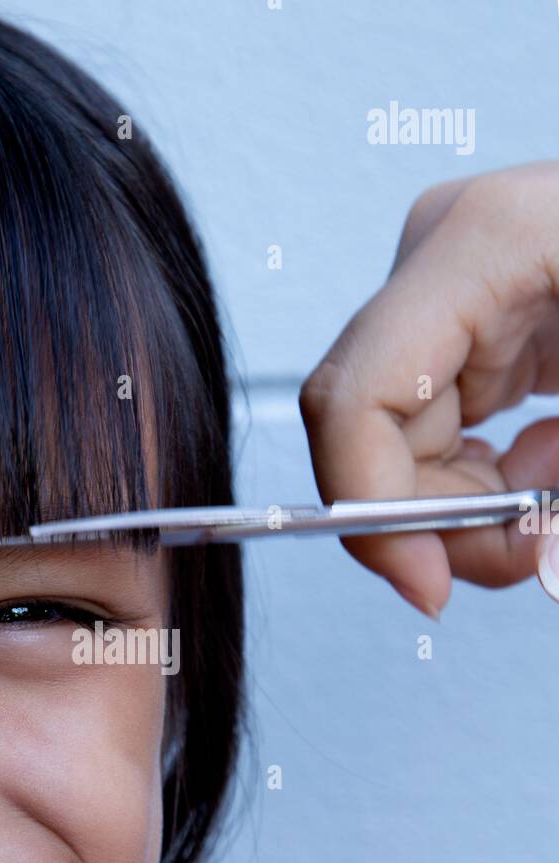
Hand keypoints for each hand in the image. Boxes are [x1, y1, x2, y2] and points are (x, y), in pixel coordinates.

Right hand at [298, 161, 558, 616]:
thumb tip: (543, 562)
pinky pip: (441, 434)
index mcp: (485, 245)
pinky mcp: (470, 326)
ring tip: (555, 478)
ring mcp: (449, 295)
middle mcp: (444, 264)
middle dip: (447, 521)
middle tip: (536, 551)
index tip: (430, 584)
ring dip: (478, 502)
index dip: (374, 507)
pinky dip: (491, 477)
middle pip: (376, 440)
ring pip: (404, 451)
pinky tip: (545, 453)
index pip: (356, 398)